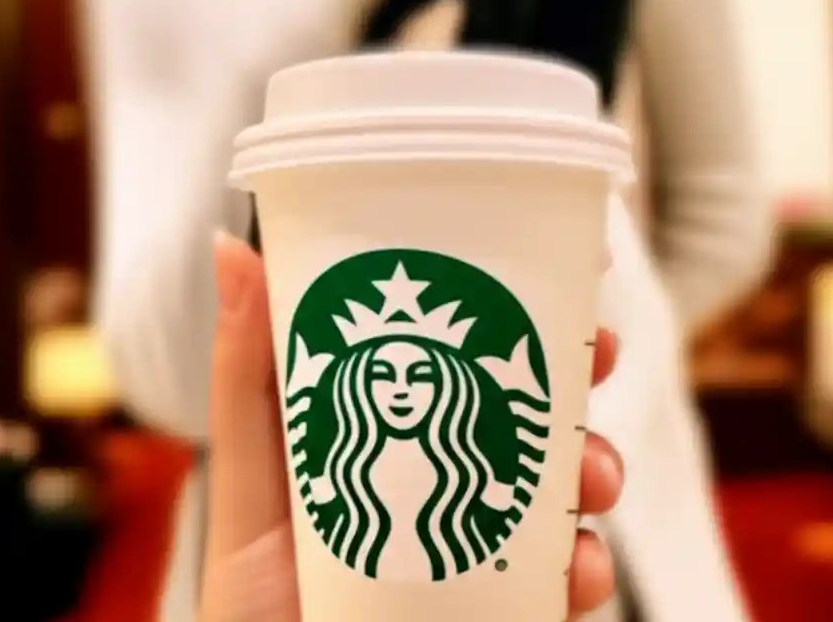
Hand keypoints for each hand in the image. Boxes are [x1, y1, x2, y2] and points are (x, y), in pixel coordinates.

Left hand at [200, 232, 624, 620]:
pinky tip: (574, 570)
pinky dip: (584, 568)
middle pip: (531, 415)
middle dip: (576, 381)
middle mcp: (444, 481)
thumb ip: (247, 373)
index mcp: (392, 436)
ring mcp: (479, 542)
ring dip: (597, 468)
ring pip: (564, 490)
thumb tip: (232, 246)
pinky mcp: (503, 603)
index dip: (516, 316)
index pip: (465, 359)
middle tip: (601, 356)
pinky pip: (563, 578)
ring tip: (593, 479)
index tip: (561, 274)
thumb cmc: (251, 593)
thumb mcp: (250, 477)